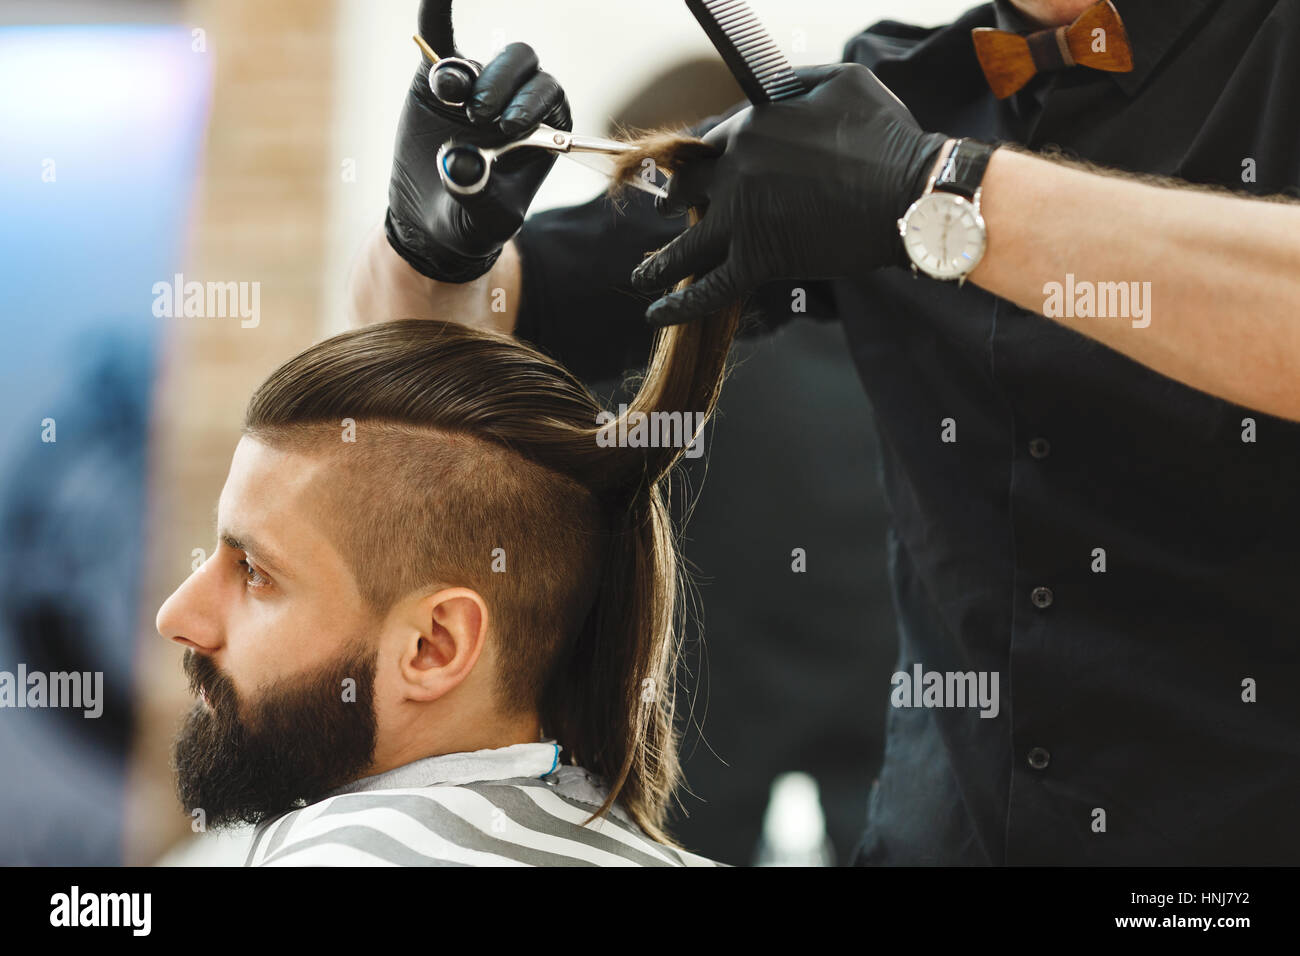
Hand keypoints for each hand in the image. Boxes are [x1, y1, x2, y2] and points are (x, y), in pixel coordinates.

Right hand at [386, 0, 571, 282]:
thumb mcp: (484, 221)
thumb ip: (479, 195)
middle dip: (503, 83)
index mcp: (545, 127)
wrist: (433, 222)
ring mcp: (476, 86)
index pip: (548, 94)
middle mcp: (515, 98)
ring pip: (480, 60)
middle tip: (479, 116)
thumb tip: (461, 162)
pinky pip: (437, 38)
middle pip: (521, 64)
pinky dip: (435, 13)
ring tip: (453, 103)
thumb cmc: (473, 221)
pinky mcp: (435, 81)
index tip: (510, 127)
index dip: (531, 103)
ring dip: (468, 75)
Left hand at [629, 63, 949, 325]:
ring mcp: (742, 219)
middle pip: (688, 190)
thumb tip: (772, 87)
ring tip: (641, 275)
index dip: (702, 162)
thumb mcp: (841, 81)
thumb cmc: (886, 137)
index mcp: (751, 126)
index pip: (709, 145)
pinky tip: (655, 314)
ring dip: (658, 262)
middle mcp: (736, 172)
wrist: (911, 196)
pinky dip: (678, 306)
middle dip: (673, 201)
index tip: (696, 172)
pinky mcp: (759, 260)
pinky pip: (707, 289)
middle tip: (666, 210)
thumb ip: (796, 83)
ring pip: (685, 246)